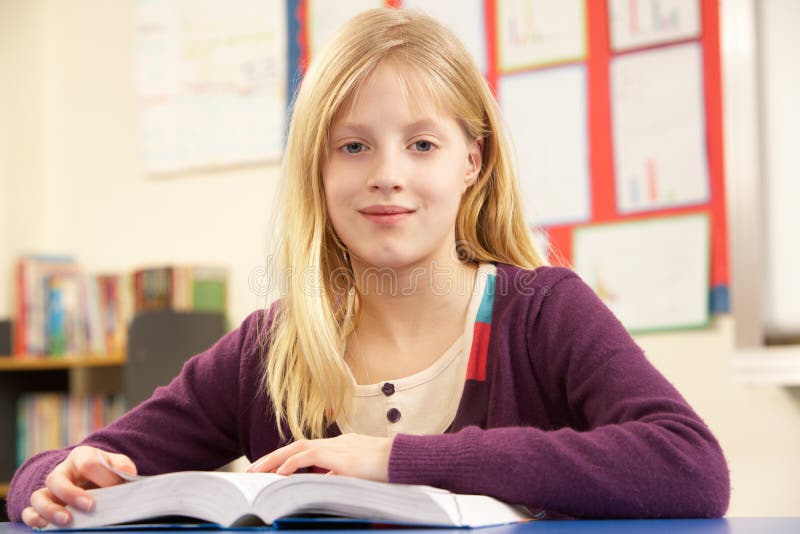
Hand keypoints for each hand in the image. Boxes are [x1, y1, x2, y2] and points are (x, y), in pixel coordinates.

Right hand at [21, 445, 136, 528]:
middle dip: (71, 494)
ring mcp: (50, 489)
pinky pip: (29, 511)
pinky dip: (33, 519)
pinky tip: (45, 527)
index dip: (102, 476)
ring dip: (50, 510)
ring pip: (38, 496)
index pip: (87, 463)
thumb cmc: (107, 471)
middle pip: (56, 479)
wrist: (95, 478)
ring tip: (67, 521)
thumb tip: (127, 473)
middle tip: (90, 506)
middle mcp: (62, 471)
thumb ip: (123, 467)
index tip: (116, 488)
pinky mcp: (43, 506)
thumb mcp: (118, 464)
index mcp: (82, 456)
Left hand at [247, 433, 393, 481]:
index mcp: (342, 446)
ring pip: (300, 448)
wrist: (409, 461)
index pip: (308, 448)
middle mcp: (338, 443)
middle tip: (252, 470)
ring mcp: (341, 448)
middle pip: (298, 445)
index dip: (287, 457)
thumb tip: (323, 485)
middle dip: (273, 457)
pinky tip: (281, 473)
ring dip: (276, 459)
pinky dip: (293, 463)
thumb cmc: (390, 470)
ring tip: (258, 471)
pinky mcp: (344, 458)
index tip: (269, 468)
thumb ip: (343, 476)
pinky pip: (312, 457)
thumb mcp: (361, 474)